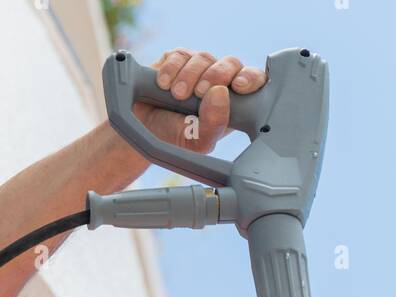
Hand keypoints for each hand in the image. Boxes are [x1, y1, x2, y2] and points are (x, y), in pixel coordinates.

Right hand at [133, 50, 267, 153]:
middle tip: (200, 93)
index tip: (239, 86)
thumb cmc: (172, 138)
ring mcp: (198, 68)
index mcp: (231, 104)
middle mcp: (218, 82)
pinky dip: (172, 69)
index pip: (253, 83)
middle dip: (216, 75)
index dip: (251, 79)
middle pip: (231, 63)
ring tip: (177, 95)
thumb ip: (213, 125)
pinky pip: (181, 55)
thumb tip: (220, 93)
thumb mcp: (195, 142)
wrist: (142, 129)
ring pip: (204, 57)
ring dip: (190, 76)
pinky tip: (164, 85)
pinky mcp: (177, 59)